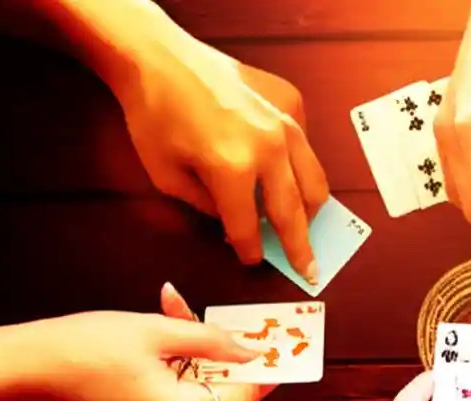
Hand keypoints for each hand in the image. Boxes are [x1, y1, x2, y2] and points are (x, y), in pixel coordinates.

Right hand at [35, 283, 271, 400]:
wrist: (36, 361)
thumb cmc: (93, 345)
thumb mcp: (161, 333)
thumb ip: (213, 342)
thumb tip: (251, 353)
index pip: (242, 397)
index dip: (264, 371)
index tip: (283, 350)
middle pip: (216, 385)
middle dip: (215, 345)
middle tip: (210, 310)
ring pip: (195, 380)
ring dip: (191, 344)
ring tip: (171, 308)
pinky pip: (174, 386)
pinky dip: (174, 358)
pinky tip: (162, 325)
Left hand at [114, 30, 328, 275]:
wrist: (162, 60)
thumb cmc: (155, 117)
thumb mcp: (167, 176)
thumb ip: (207, 206)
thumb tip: (234, 222)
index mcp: (233, 169)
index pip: (250, 226)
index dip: (250, 250)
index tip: (253, 261)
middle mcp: (268, 148)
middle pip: (293, 212)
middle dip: (300, 247)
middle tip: (310, 270)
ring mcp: (285, 123)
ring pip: (314, 181)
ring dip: (311, 210)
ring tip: (306, 227)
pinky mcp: (291, 103)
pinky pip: (306, 146)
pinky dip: (301, 166)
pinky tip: (283, 172)